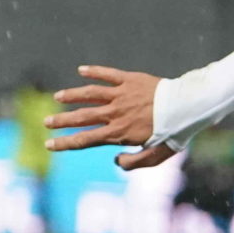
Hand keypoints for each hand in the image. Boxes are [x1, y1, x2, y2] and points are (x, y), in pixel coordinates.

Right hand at [48, 66, 176, 169]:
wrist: (187, 108)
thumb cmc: (174, 135)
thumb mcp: (156, 157)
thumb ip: (133, 163)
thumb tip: (114, 160)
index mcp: (119, 133)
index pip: (85, 140)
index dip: (65, 143)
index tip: (49, 144)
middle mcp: (115, 114)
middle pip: (82, 117)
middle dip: (61, 121)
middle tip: (46, 122)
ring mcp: (121, 95)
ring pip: (90, 94)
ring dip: (72, 95)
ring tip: (57, 97)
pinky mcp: (129, 80)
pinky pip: (107, 75)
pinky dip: (93, 71)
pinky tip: (81, 69)